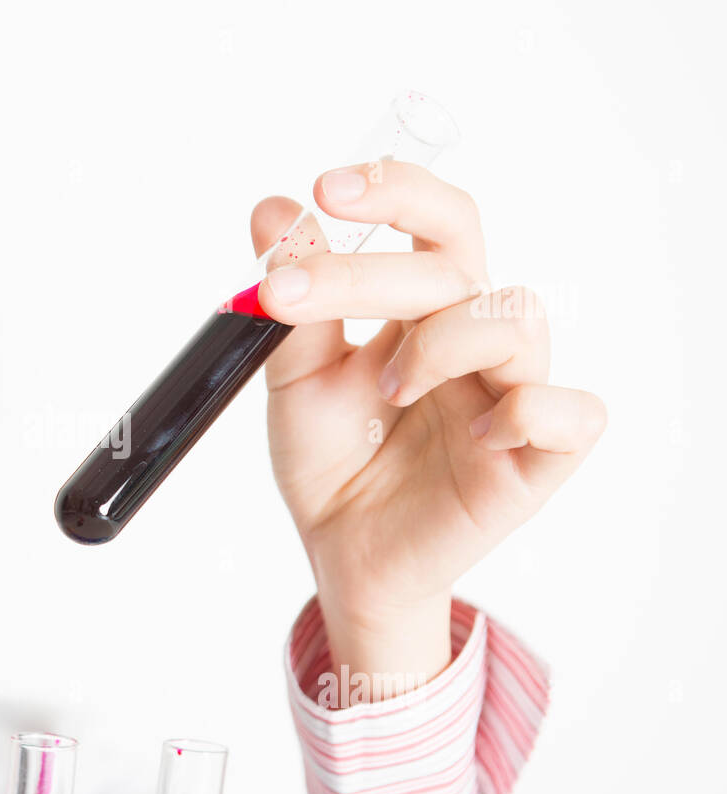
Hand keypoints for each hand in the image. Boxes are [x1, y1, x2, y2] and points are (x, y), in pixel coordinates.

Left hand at [252, 161, 605, 690]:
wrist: (342, 554)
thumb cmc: (331, 462)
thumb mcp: (295, 381)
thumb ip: (293, 303)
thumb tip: (272, 210)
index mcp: (424, 311)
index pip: (434, 225)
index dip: (395, 192)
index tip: (326, 190)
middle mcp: (473, 340)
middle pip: (457, 264)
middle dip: (369, 271)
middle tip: (291, 295)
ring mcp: (511, 394)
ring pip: (514, 318)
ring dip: (437, 340)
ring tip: (388, 388)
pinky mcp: (537, 459)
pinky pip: (571, 412)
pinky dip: (526, 409)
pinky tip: (473, 431)